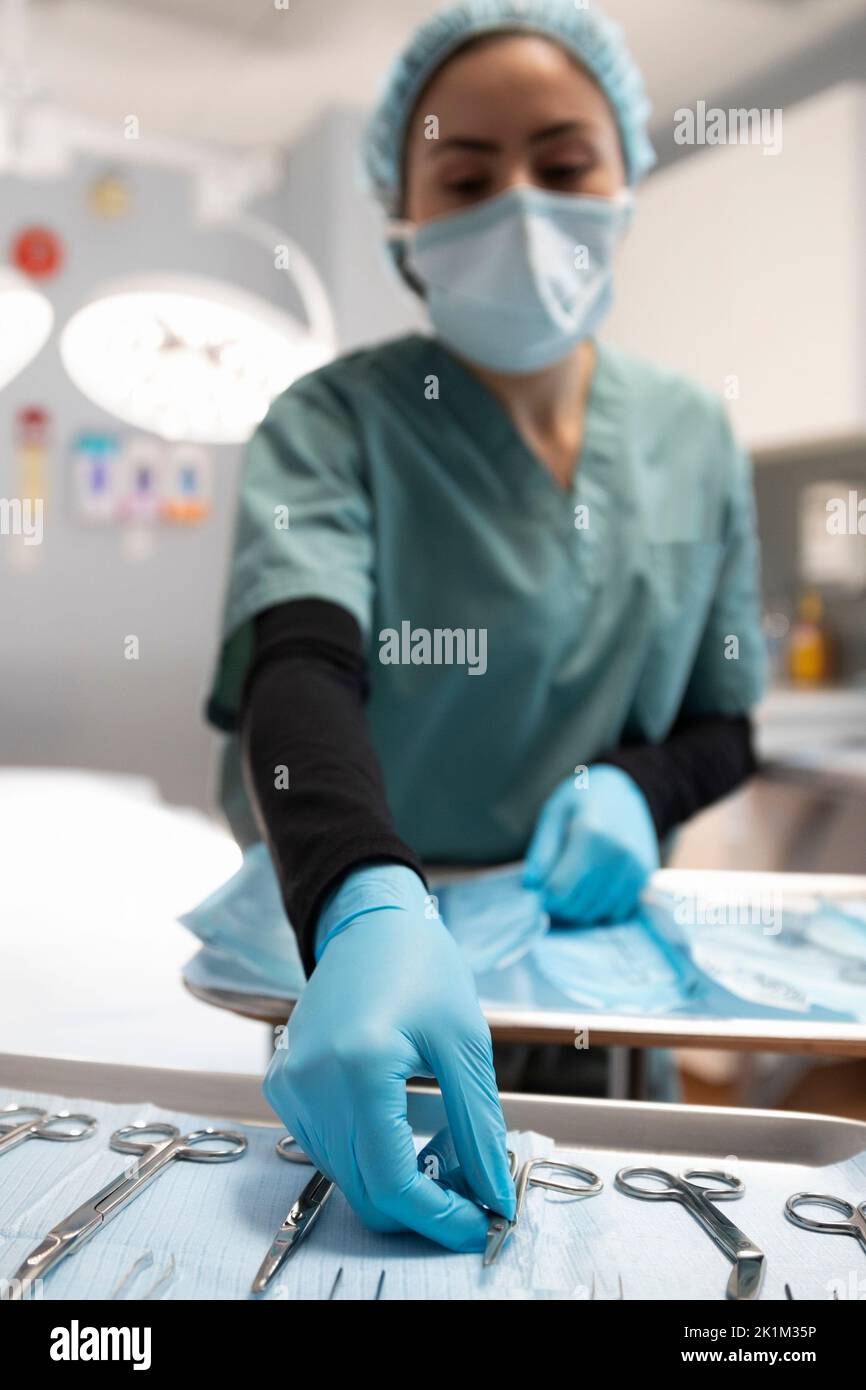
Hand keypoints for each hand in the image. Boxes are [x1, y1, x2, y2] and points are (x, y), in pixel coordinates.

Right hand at [263, 864, 515, 1250]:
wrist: (371, 924)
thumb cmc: (423, 969)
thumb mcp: (465, 1043)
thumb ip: (479, 1127)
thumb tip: (495, 1196)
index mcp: (359, 1068)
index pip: (393, 1182)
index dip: (439, 1216)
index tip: (482, 1224)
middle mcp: (311, 1083)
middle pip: (367, 1191)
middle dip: (425, 1201)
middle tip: (472, 1180)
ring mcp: (290, 1087)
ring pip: (348, 1178)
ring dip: (399, 1178)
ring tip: (442, 1140)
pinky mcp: (283, 1087)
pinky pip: (329, 1150)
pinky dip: (371, 1155)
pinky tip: (405, 1123)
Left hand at [523, 765, 658, 923]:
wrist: (622, 791)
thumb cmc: (580, 800)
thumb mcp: (554, 814)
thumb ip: (541, 851)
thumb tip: (531, 886)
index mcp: (590, 835)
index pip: (559, 889)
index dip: (543, 896)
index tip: (539, 888)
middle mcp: (618, 854)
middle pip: (578, 905)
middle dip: (559, 904)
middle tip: (553, 887)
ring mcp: (635, 867)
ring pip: (596, 914)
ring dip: (579, 909)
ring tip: (573, 885)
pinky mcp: (645, 878)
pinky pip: (616, 913)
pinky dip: (601, 908)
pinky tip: (593, 887)